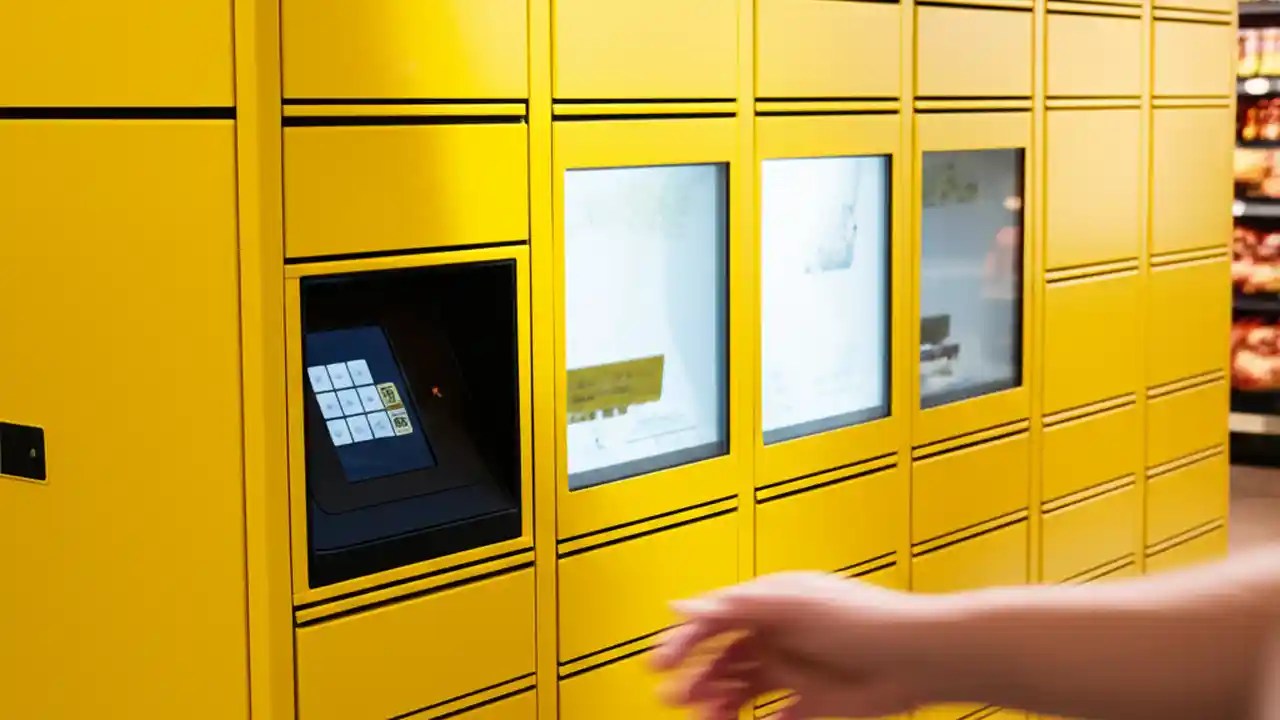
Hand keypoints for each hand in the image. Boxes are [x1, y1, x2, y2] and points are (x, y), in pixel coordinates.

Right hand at [651, 572, 936, 718]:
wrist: (916, 657)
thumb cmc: (860, 620)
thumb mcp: (791, 605)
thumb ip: (735, 605)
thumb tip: (681, 604)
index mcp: (770, 604)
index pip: (714, 620)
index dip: (683, 640)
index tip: (659, 663)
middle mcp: (778, 635)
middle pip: (722, 658)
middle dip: (695, 677)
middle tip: (673, 699)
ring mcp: (794, 670)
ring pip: (742, 690)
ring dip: (718, 703)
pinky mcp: (813, 703)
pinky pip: (776, 717)